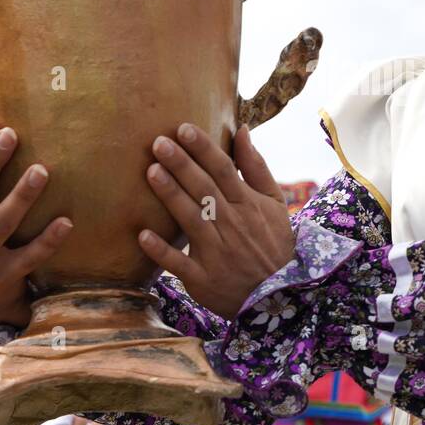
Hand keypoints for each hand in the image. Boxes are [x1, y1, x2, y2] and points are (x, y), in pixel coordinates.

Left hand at [138, 122, 294, 318]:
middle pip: (204, 189)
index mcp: (248, 204)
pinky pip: (179, 263)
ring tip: (151, 171)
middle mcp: (232, 225)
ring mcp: (217, 253)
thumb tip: (242, 130)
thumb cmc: (273, 241)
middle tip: (159, 142)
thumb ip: (256, 166)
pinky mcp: (203, 279)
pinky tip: (143, 235)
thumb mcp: (274, 202)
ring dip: (171, 195)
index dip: (203, 148)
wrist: (281, 295)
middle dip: (182, 165)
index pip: (224, 170)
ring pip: (191, 219)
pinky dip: (161, 251)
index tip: (183, 128)